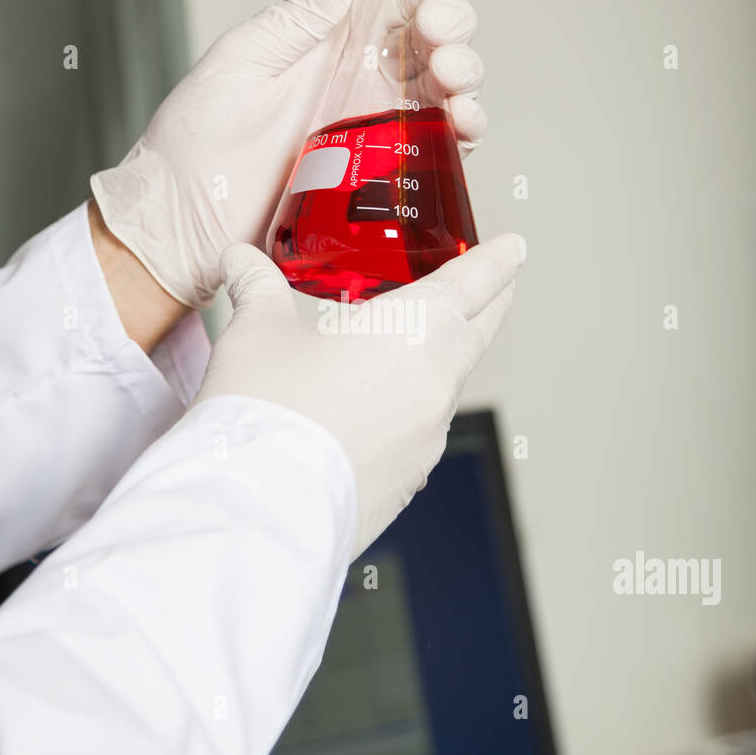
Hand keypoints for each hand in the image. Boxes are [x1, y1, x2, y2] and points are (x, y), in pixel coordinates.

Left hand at [91, 0, 488, 308]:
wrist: (180, 225)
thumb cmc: (195, 143)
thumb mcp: (245, 61)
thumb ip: (303, 13)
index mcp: (329, 44)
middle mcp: (360, 83)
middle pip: (435, 41)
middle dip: (454, 25)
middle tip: (434, 32)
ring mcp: (374, 131)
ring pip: (447, 92)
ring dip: (466, 74)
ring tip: (449, 75)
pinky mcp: (380, 180)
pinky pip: (439, 152)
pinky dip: (465, 131)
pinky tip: (462, 120)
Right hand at [194, 235, 525, 557]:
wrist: (260, 507)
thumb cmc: (268, 409)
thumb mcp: (255, 330)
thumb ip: (255, 286)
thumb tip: (240, 260)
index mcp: (419, 327)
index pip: (478, 280)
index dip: (499, 258)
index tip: (515, 247)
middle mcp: (440, 380)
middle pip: (480, 331)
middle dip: (490, 302)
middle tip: (492, 286)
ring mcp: (430, 436)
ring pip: (448, 384)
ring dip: (439, 360)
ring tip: (408, 348)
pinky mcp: (411, 479)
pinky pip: (420, 430)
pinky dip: (407, 409)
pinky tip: (372, 412)